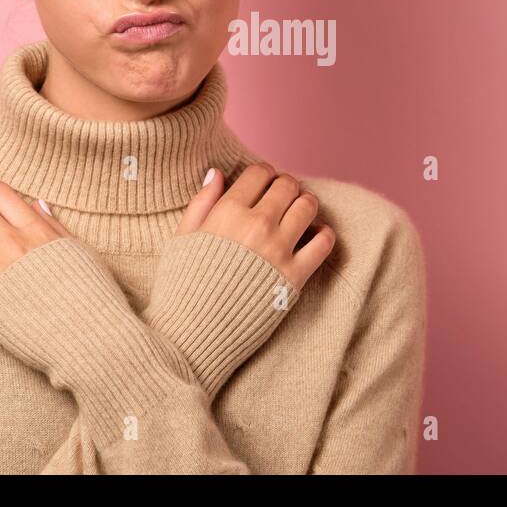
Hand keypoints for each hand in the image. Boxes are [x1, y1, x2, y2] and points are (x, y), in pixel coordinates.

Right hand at [177, 162, 334, 292]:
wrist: (193, 333)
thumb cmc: (182, 287)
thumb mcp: (182, 238)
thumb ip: (201, 202)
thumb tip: (216, 173)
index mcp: (227, 213)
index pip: (259, 173)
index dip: (264, 173)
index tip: (264, 183)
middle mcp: (256, 226)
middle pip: (287, 185)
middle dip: (286, 185)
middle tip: (283, 196)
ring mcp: (278, 251)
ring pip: (308, 206)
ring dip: (306, 203)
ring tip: (299, 212)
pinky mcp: (294, 276)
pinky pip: (323, 243)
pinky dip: (324, 234)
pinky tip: (314, 236)